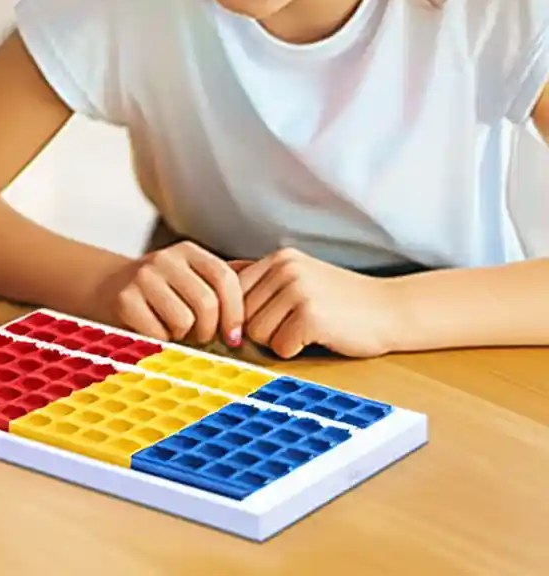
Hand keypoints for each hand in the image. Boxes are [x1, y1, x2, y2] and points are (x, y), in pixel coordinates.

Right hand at [96, 241, 246, 345]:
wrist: (105, 287)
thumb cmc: (160, 290)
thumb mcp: (191, 276)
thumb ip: (225, 281)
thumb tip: (274, 284)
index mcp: (188, 251)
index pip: (225, 279)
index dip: (236, 312)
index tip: (234, 337)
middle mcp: (165, 259)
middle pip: (207, 303)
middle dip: (209, 330)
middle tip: (201, 337)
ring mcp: (142, 278)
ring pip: (183, 320)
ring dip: (183, 336)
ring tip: (175, 331)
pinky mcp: (124, 299)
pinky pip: (158, 333)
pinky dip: (161, 341)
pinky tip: (155, 332)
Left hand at [237, 248, 402, 358]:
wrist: (392, 310)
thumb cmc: (343, 301)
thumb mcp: (300, 278)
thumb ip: (262, 281)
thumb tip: (216, 285)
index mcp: (279, 259)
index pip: (232, 294)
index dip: (245, 315)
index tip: (272, 320)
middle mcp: (285, 269)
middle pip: (242, 316)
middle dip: (264, 329)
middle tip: (296, 325)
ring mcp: (298, 290)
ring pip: (256, 334)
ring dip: (279, 341)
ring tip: (308, 329)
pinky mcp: (310, 315)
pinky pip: (279, 347)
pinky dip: (295, 350)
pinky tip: (318, 337)